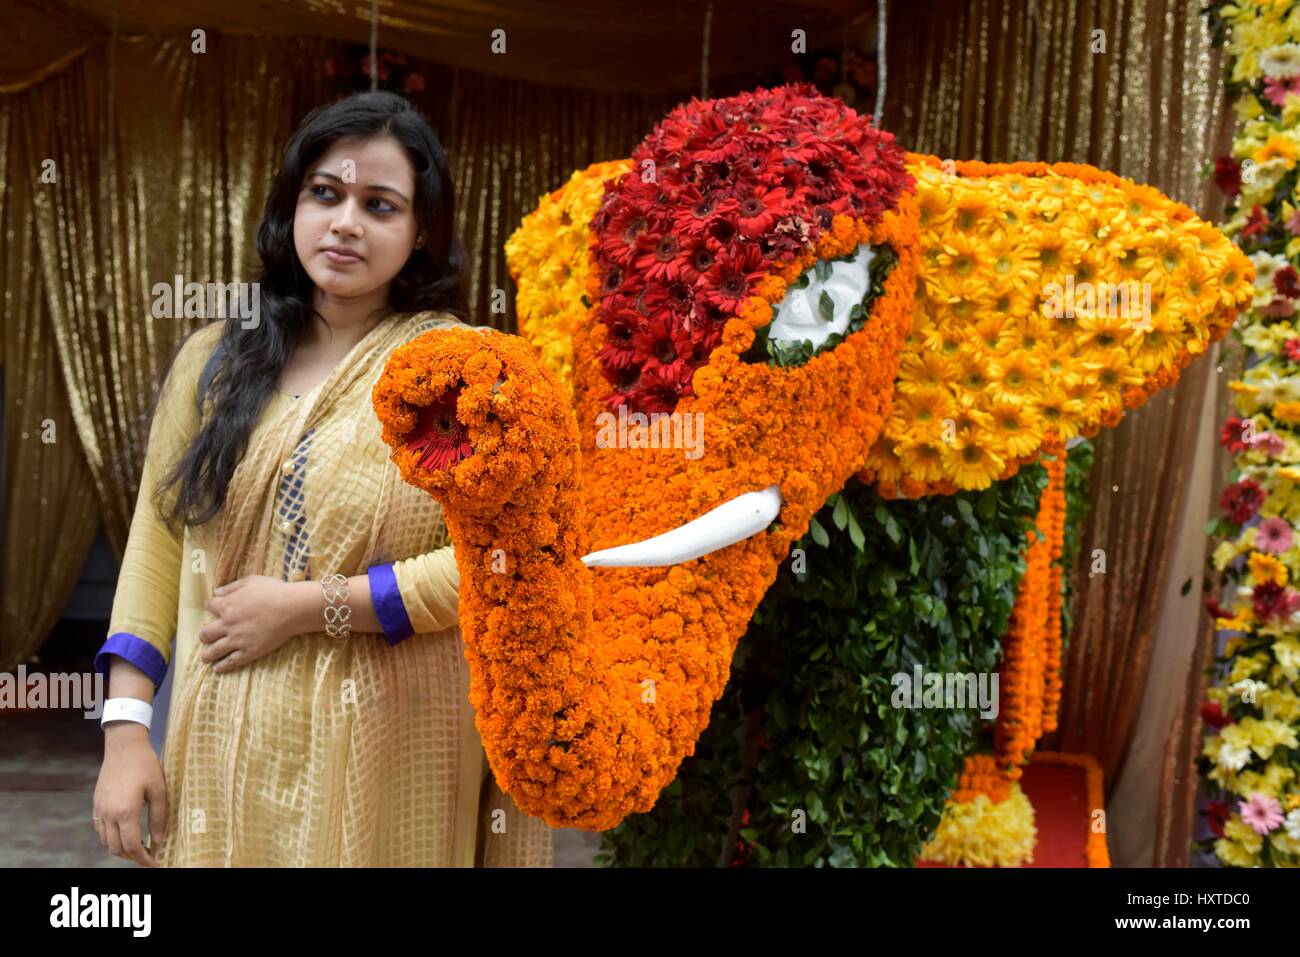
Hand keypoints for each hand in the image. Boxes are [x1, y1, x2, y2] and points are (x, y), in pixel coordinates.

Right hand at [94, 723, 165, 866]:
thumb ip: (158, 817)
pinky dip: (110, 837)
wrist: (124, 746)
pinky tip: (124, 833)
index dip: (144, 858)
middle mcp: (109, 814)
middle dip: (132, 857)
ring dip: (120, 849)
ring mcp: (100, 808)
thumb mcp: (159, 790)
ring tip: (138, 847)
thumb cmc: (145, 765)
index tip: (155, 863)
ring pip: (105, 841)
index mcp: (125, 812)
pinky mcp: (97, 803)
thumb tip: (158, 840)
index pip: (132, 846)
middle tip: (148, 857)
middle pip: (116, 848)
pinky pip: (100, 829)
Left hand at [199, 575, 297, 672]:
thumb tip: (217, 592)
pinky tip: (217, 669)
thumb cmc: (274, 591)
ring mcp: (237, 639)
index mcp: (227, 605)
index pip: (209, 606)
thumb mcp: (251, 581)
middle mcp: (228, 624)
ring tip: (205, 658)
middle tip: (206, 637)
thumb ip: (232, 587)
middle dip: (205, 635)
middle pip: (206, 633)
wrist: (292, 608)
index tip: (213, 609)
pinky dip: (221, 666)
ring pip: (214, 651)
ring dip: (207, 655)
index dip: (211, 606)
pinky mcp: (249, 651)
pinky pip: (230, 662)